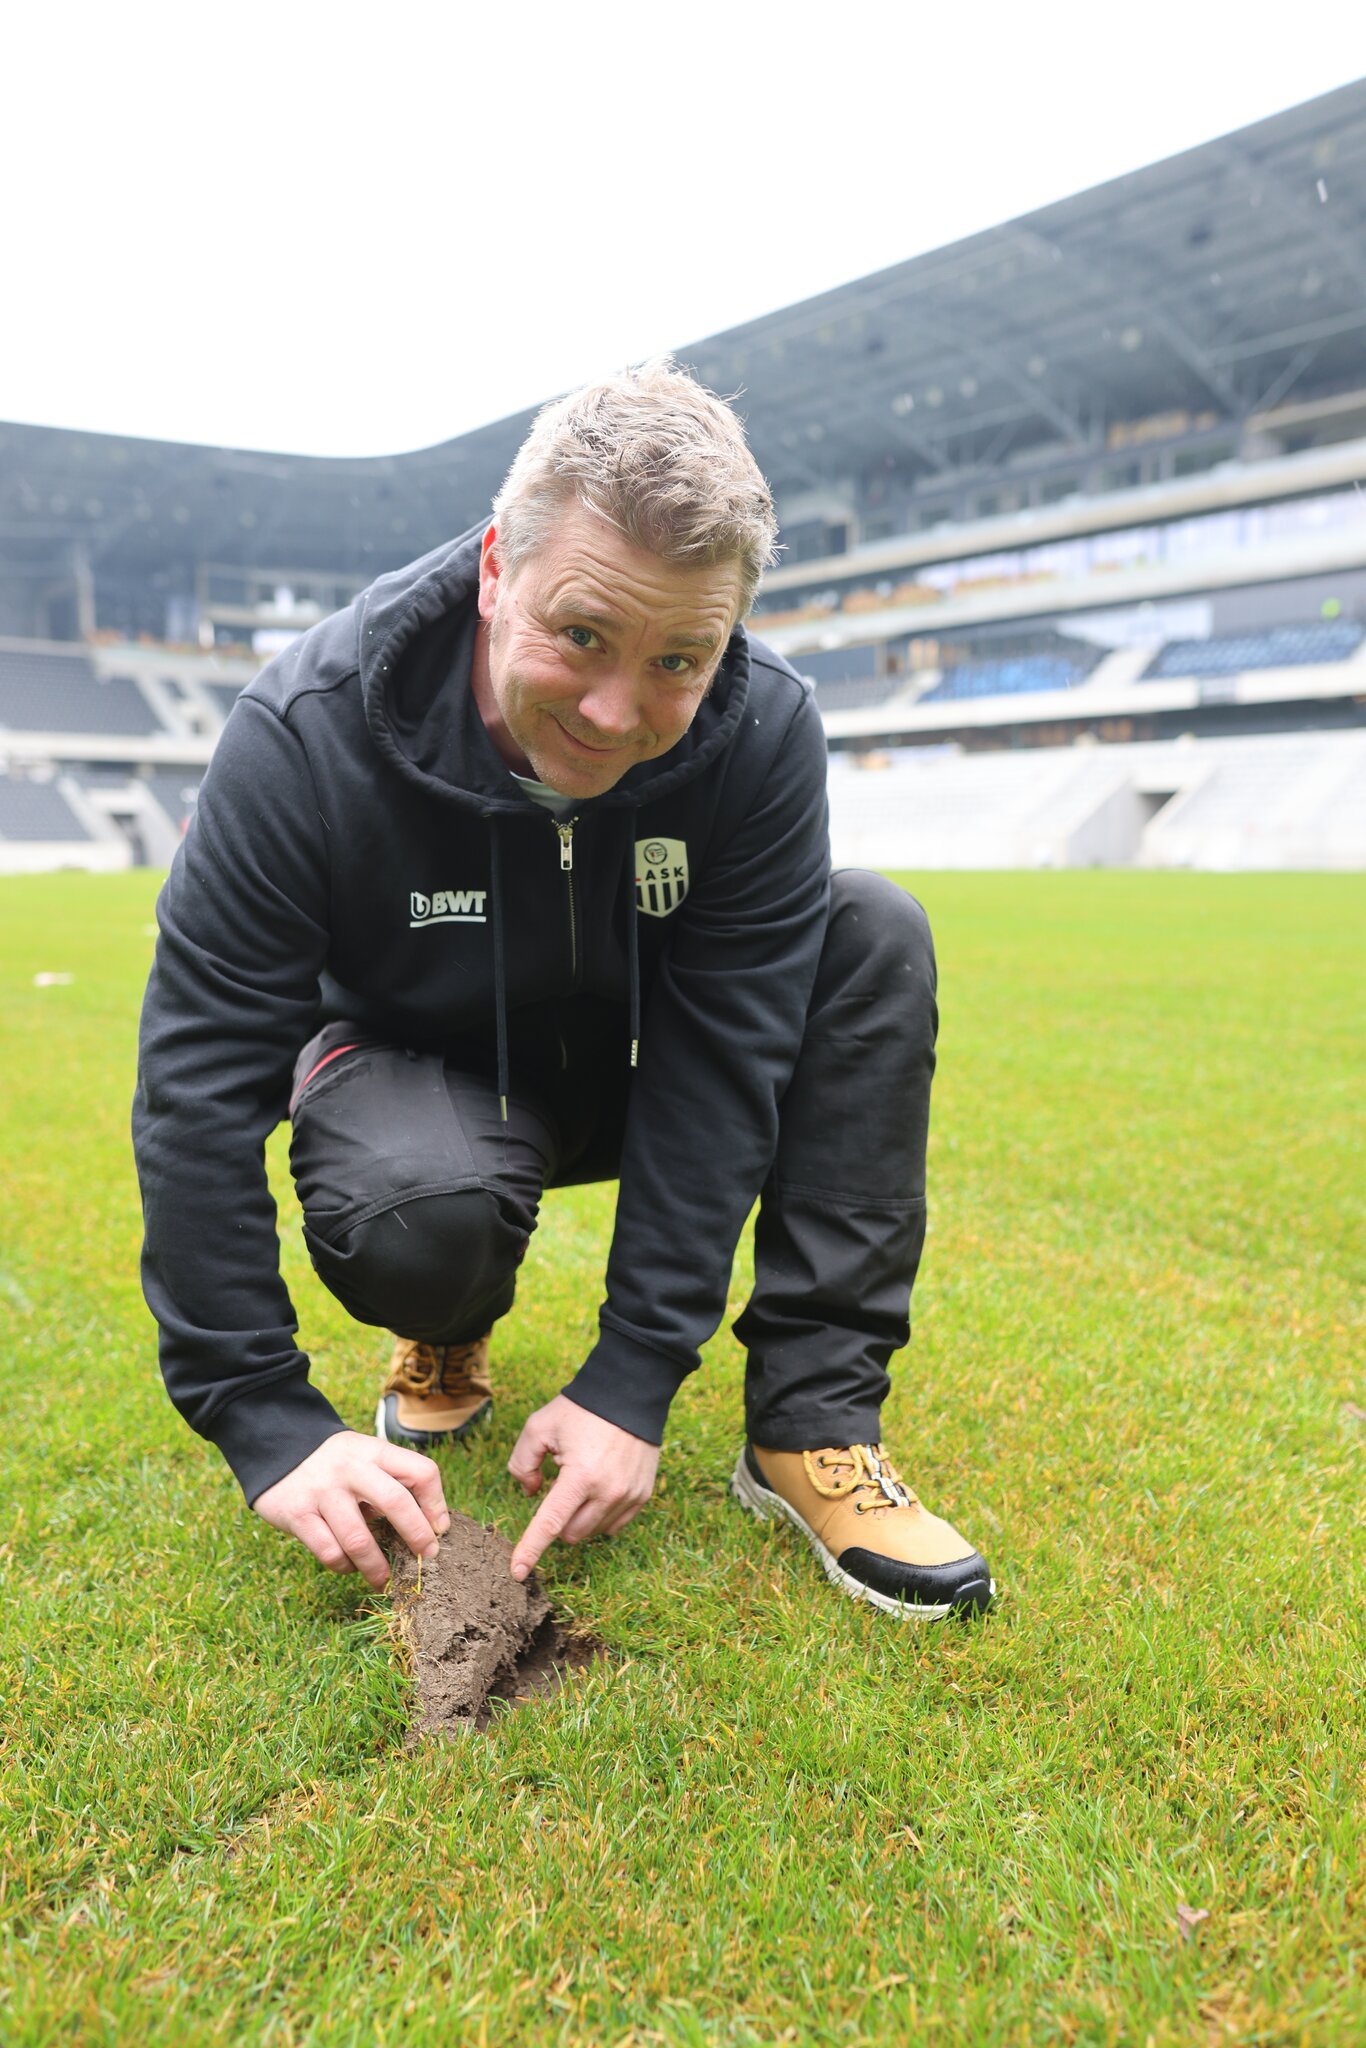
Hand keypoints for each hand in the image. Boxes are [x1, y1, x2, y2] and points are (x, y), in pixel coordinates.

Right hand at [253, 1430, 449, 1590]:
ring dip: (377, 1567)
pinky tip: (349, 1566)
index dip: (436, 1504)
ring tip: (384, 1578)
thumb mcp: (365, 1457)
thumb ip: (392, 1482)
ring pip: (359, 1540)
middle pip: (396, 1503)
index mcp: (375, 1451)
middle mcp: (351, 1468)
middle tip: (426, 1559)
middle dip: (417, 1537)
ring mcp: (322, 1491)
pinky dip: (344, 1567)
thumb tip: (428, 1527)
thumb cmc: (335, 1461)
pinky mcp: (298, 1514)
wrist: (276, 1445)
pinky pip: (330, 1552)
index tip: (439, 1529)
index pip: (421, 1471)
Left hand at [506, 1395, 658, 1581]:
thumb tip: (530, 1492)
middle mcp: (608, 1492)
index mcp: (580, 1476)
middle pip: (570, 1533)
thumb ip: (521, 1463)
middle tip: (560, 1484)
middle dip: (558, 1519)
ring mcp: (629, 1495)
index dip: (531, 1550)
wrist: (630, 1392)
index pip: (550, 1524)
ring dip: (579, 1516)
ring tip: (582, 1479)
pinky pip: (614, 1524)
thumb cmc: (580, 1409)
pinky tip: (598, 1489)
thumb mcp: (538, 1426)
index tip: (517, 1573)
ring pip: (592, 1531)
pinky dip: (600, 1514)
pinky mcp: (643, 1495)